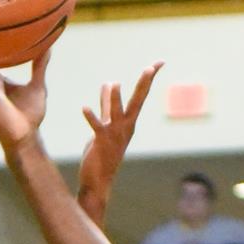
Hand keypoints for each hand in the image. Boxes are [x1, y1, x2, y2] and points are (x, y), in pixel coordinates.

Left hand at [78, 62, 161, 204]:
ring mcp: (115, 134)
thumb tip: (108, 83)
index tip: (159, 62)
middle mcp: (125, 126)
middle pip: (137, 101)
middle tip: (150, 68)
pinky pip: (97, 126)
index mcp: (128, 121)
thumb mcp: (107, 124)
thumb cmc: (103, 152)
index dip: (149, 78)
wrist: (98, 180)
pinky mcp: (101, 141)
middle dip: (143, 84)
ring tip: (114, 83)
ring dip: (115, 99)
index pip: (141, 95)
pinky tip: (84, 108)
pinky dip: (91, 117)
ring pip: (116, 113)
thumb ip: (107, 104)